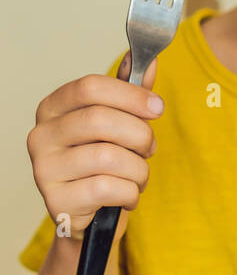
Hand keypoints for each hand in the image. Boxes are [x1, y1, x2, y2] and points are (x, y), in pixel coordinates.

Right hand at [26, 55, 161, 242]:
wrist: (90, 214)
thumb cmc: (103, 162)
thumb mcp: (117, 122)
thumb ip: (131, 92)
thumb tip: (149, 60)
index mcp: (53, 107)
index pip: (90, 86)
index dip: (130, 94)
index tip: (157, 107)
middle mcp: (40, 135)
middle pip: (99, 119)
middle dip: (139, 134)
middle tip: (149, 148)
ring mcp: (44, 169)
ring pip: (107, 156)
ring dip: (138, 169)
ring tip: (138, 176)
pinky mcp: (56, 201)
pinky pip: (108, 188)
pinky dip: (130, 192)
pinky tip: (126, 195)